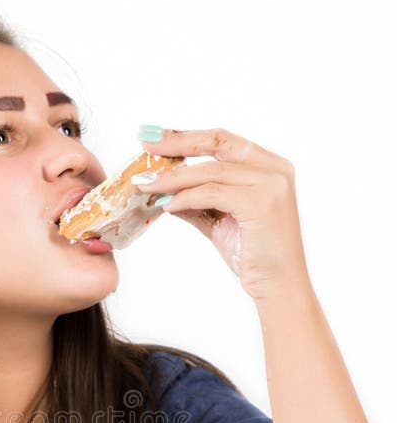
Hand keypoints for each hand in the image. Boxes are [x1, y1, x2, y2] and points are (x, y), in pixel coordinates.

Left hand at [136, 126, 309, 300]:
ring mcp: (271, 184)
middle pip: (217, 143)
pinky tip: (166, 205)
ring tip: (146, 185)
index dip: (186, 136)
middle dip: (177, 142)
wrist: (278, 286)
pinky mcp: (261, 203)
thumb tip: (163, 192)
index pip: (222, 141)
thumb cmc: (254, 255)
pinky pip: (212, 193)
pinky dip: (185, 198)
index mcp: (269, 166)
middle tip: (145, 145)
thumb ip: (197, 202)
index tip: (155, 137)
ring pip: (210, 171)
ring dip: (173, 178)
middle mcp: (275, 168)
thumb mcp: (221, 221)